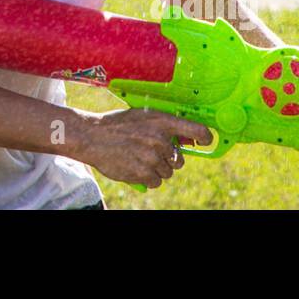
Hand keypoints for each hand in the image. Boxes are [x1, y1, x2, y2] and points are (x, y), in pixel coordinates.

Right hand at [73, 109, 212, 188]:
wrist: (92, 136)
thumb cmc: (118, 125)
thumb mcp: (142, 117)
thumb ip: (163, 126)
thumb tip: (185, 139)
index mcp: (162, 121)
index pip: (197, 129)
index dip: (205, 137)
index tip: (206, 140)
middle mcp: (160, 139)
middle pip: (180, 160)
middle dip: (168, 159)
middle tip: (151, 153)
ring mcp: (152, 157)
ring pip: (167, 172)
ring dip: (156, 169)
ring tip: (138, 158)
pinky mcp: (143, 173)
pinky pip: (156, 182)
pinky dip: (147, 178)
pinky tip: (134, 167)